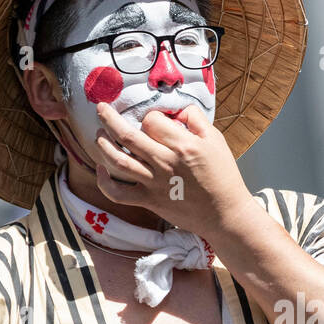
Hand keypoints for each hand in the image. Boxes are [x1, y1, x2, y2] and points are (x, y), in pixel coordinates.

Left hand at [92, 102, 255, 239]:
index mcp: (181, 145)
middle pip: (127, 135)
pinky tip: (100, 169)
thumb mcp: (216, 140)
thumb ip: (196, 119)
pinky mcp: (149, 200)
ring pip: (117, 160)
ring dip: (102, 144)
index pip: (151, 120)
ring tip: (98, 134)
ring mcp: (154, 183)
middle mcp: (164, 162)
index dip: (149, 116)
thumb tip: (178, 110)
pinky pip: (119, 193)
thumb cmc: (222, 176)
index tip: (153, 120)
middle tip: (101, 109)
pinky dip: (105, 182)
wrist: (224, 214)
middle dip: (109, 118)